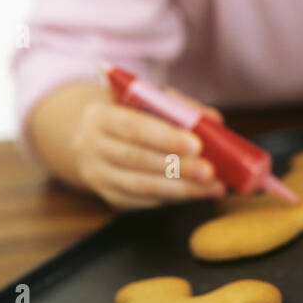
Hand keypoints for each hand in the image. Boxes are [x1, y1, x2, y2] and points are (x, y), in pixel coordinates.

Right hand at [72, 89, 227, 210]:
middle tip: (210, 171)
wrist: (90, 135)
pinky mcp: (109, 196)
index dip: (166, 138)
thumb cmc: (129, 113)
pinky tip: (196, 194)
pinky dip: (172, 198)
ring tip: (212, 187)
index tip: (197, 145)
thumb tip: (213, 120)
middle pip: (138, 160)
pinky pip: (142, 202)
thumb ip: (178, 107)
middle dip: (178, 167)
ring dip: (181, 189)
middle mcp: (92, 148)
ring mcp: (97, 176)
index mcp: (100, 116)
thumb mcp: (144, 101)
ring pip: (141, 187)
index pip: (134, 127)